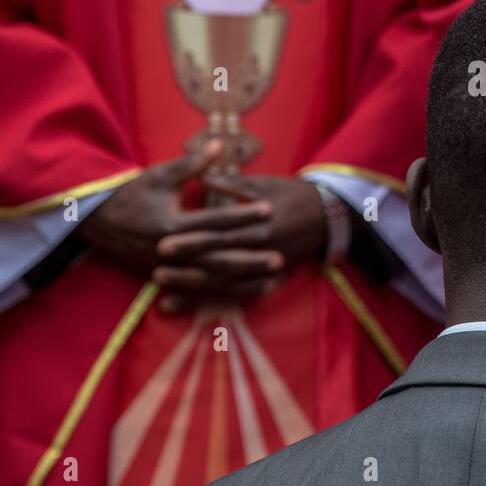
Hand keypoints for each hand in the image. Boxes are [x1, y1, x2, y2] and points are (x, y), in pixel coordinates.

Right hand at [79, 141, 276, 287]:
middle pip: (218, 258)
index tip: (269, 210)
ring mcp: (169, 269)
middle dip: (250, 258)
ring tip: (274, 278)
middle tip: (280, 256)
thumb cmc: (130, 193)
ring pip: (212, 278)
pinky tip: (250, 290)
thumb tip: (219, 143)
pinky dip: (227, 290)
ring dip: (244, 280)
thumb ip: (192, 164)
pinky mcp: (168, 277)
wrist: (95, 221)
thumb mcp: (160, 176)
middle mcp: (171, 252)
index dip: (242, 216)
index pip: (214, 222)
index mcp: (170, 226)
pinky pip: (203, 288)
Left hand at [154, 174, 327, 305]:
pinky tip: (193, 308)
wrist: (329, 214)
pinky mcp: (271, 280)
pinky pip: (240, 295)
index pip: (218, 236)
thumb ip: (232, 185)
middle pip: (218, 264)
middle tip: (156, 271)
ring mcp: (266, 269)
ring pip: (227, 286)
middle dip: (186, 271)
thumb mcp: (264, 185)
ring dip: (196, 293)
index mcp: (258, 225)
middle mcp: (261, 251)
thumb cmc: (294, 194)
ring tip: (165, 297)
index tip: (162, 242)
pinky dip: (216, 302)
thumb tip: (203, 177)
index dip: (190, 241)